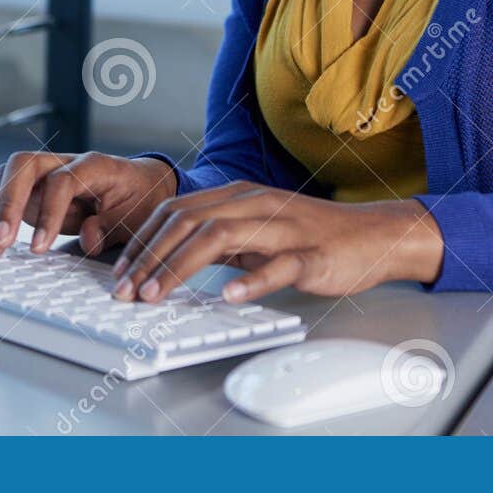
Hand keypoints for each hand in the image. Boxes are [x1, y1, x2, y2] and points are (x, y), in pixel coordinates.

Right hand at [0, 151, 177, 256]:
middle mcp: (61, 160)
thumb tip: (86, 234)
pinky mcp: (26, 186)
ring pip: (4, 177)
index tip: (38, 247)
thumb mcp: (137, 217)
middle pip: (23, 167)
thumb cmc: (139, 201)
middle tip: (1, 243)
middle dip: (8, 204)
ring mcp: (41, 170)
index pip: (62, 180)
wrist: (142, 185)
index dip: (47, 212)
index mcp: (94, 164)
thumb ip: (112, 225)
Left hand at [109, 181, 444, 304]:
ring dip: (180, 268)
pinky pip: (278, 265)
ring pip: (220, 238)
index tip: (119, 272)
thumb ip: (218, 238)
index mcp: (237, 197)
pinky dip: (251, 279)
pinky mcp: (311, 253)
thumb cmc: (312, 236)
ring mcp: (283, 227)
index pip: (175, 212)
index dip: (141, 241)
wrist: (373, 235)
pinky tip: (230, 295)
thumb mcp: (256, 230)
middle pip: (188, 222)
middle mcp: (254, 204)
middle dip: (149, 256)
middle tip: (125, 290)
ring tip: (156, 295)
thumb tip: (169, 259)